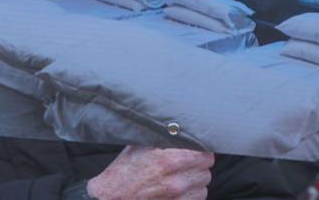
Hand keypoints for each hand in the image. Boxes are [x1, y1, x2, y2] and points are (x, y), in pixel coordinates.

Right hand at [86, 146, 214, 199]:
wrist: (112, 197)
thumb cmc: (124, 171)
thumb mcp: (139, 145)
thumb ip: (161, 135)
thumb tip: (177, 125)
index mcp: (168, 159)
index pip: (204, 152)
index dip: (200, 149)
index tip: (195, 148)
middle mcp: (176, 179)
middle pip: (206, 167)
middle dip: (198, 162)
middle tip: (187, 160)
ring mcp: (178, 196)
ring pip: (204, 183)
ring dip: (196, 178)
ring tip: (181, 175)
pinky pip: (198, 197)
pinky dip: (192, 192)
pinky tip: (179, 188)